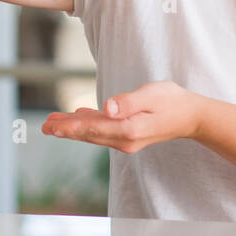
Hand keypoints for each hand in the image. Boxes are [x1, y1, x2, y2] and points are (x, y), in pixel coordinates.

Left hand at [40, 80, 202, 153]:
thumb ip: (129, 101)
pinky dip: (88, 126)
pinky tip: (80, 117)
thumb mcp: (152, 95)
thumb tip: (108, 107)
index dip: (71, 127)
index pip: (94, 128)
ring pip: (94, 134)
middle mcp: (125, 139)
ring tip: (53, 123)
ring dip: (73, 129)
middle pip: (89, 134)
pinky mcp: (129, 136)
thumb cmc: (173, 101)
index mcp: (129, 129)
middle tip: (44, 127)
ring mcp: (127, 140)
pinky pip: (103, 132)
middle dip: (66, 130)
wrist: (192, 117)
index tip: (52, 126)